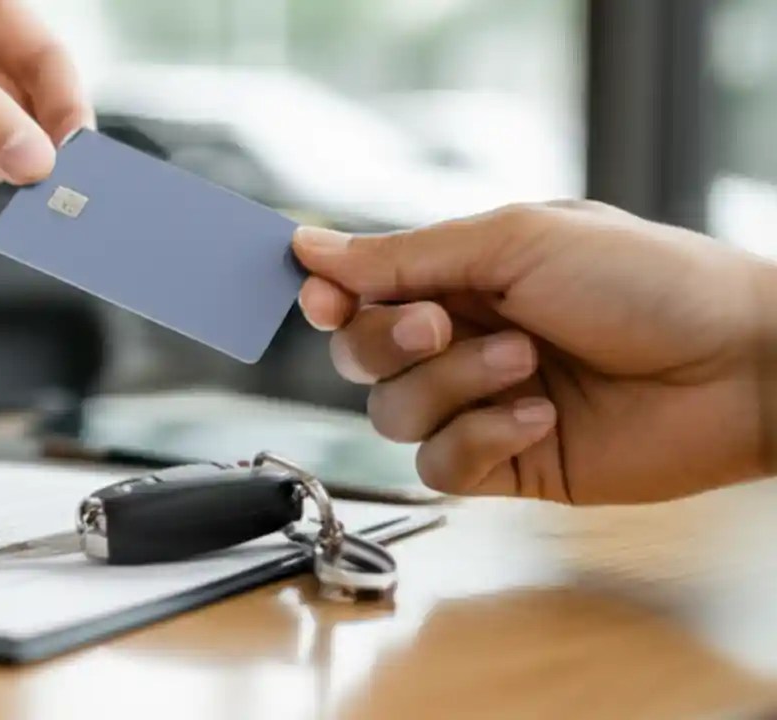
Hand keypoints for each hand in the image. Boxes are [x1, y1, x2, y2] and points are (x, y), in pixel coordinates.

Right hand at [293, 201, 776, 504]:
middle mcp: (461, 339)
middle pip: (360, 356)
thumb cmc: (647, 280)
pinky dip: (480, 439)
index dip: (327, 298)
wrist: (738, 365)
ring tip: (528, 364)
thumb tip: (311, 248)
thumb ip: (406, 255)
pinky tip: (539, 416)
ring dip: (454, 386)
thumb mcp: (517, 241)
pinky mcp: (506, 464)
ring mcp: (481, 403)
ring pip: (393, 414)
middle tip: (445, 325)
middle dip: (390, 342)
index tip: (319, 300)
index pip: (358, 292)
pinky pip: (439, 467)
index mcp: (460, 276)